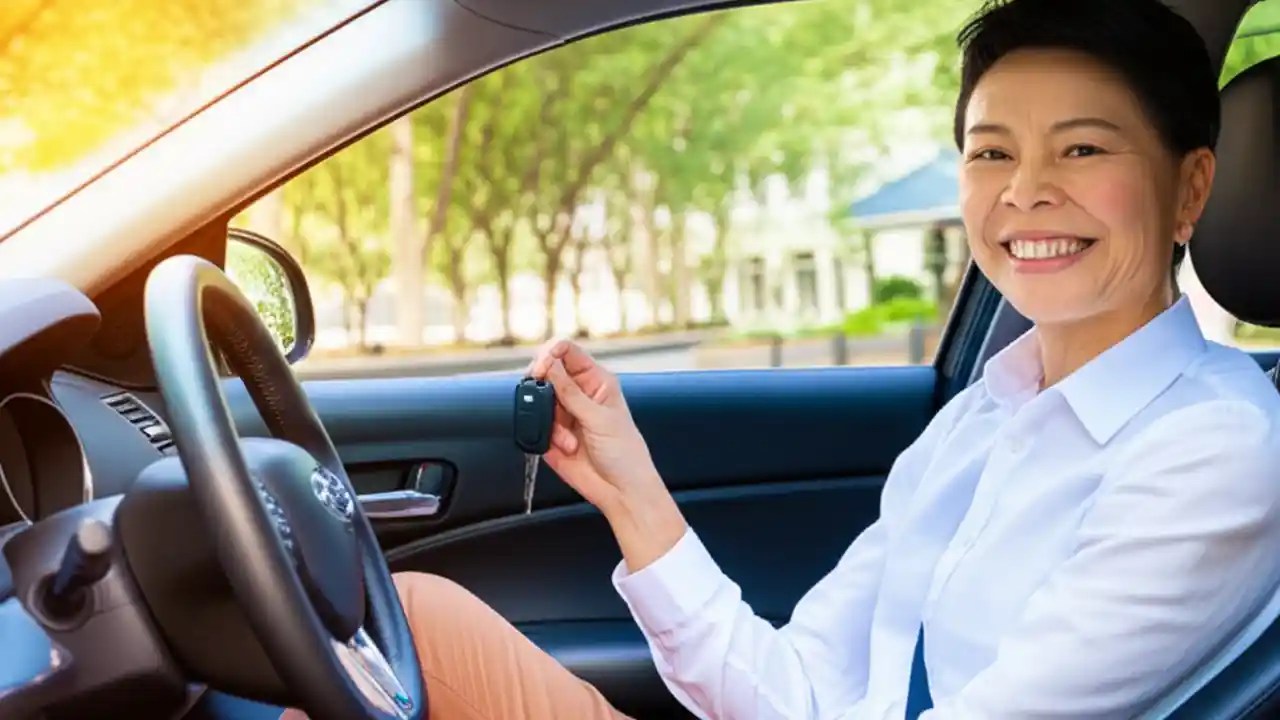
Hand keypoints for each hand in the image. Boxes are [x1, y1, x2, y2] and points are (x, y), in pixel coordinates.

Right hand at [528, 339, 685, 570]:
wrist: (620, 491)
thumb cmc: (624, 452)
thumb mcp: (598, 417)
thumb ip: (569, 391)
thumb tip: (548, 363)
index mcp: (596, 381)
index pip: (566, 352)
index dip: (549, 354)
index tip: (541, 369)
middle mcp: (578, 395)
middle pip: (546, 374)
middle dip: (543, 389)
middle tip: (547, 401)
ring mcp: (564, 415)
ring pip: (538, 402)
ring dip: (551, 421)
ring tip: (570, 438)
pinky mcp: (552, 435)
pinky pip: (537, 426)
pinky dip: (549, 437)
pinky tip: (568, 448)